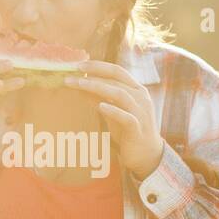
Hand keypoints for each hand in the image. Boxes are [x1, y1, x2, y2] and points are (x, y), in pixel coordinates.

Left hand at [64, 61, 164, 178]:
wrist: (146, 153)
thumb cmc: (127, 130)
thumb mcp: (111, 112)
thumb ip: (98, 99)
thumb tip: (79, 88)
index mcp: (135, 90)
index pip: (117, 71)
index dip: (98, 66)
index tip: (79, 65)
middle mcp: (140, 97)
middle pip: (116, 81)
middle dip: (93, 75)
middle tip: (72, 74)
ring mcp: (141, 112)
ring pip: (120, 94)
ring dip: (98, 88)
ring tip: (80, 85)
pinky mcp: (138, 128)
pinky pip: (126, 117)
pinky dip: (113, 110)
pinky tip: (100, 106)